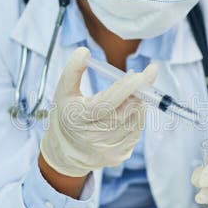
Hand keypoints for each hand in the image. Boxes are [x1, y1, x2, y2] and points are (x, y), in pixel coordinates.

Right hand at [40, 47, 157, 176]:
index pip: (107, 103)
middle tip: (144, 76)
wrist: (67, 149)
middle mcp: (93, 137)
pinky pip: (136, 131)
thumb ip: (72, 70)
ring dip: (139, 102)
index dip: (126, 88)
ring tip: (134, 92)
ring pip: (135, 120)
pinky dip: (138, 116)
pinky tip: (132, 107)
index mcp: (78, 118)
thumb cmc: (68, 114)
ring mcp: (107, 149)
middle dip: (138, 91)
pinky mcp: (118, 156)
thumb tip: (84, 51)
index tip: (140, 74)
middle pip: (125, 111)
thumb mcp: (63, 91)